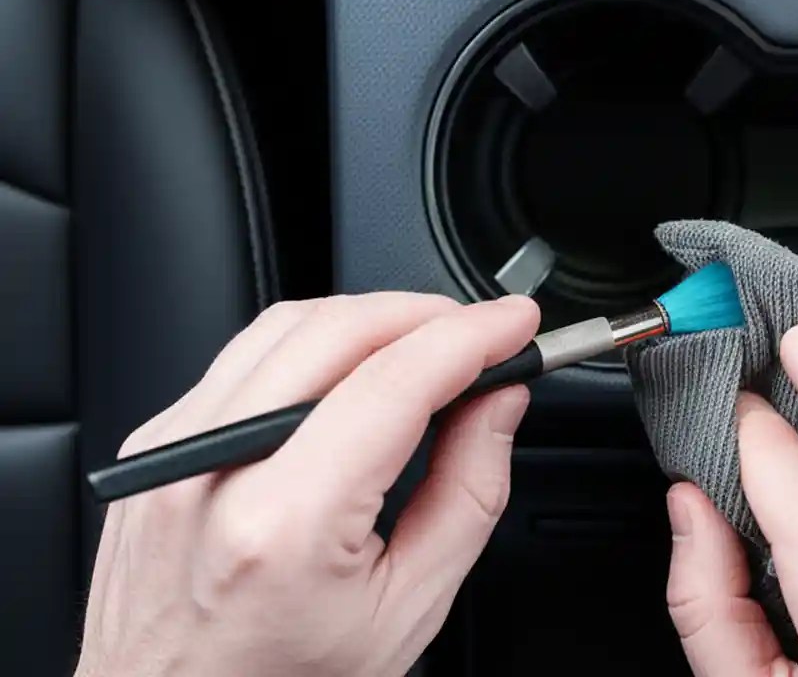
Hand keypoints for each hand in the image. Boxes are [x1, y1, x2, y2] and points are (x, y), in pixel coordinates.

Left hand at [76, 293, 539, 676]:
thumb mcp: (408, 608)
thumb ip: (468, 492)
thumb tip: (498, 404)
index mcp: (284, 524)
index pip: (395, 381)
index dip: (472, 336)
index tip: (516, 324)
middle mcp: (211, 471)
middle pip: (339, 329)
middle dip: (429, 313)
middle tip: (485, 335)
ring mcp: (173, 451)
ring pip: (289, 324)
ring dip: (374, 318)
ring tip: (430, 347)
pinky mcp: (157, 445)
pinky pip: (248, 356)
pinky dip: (318, 344)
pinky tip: (356, 371)